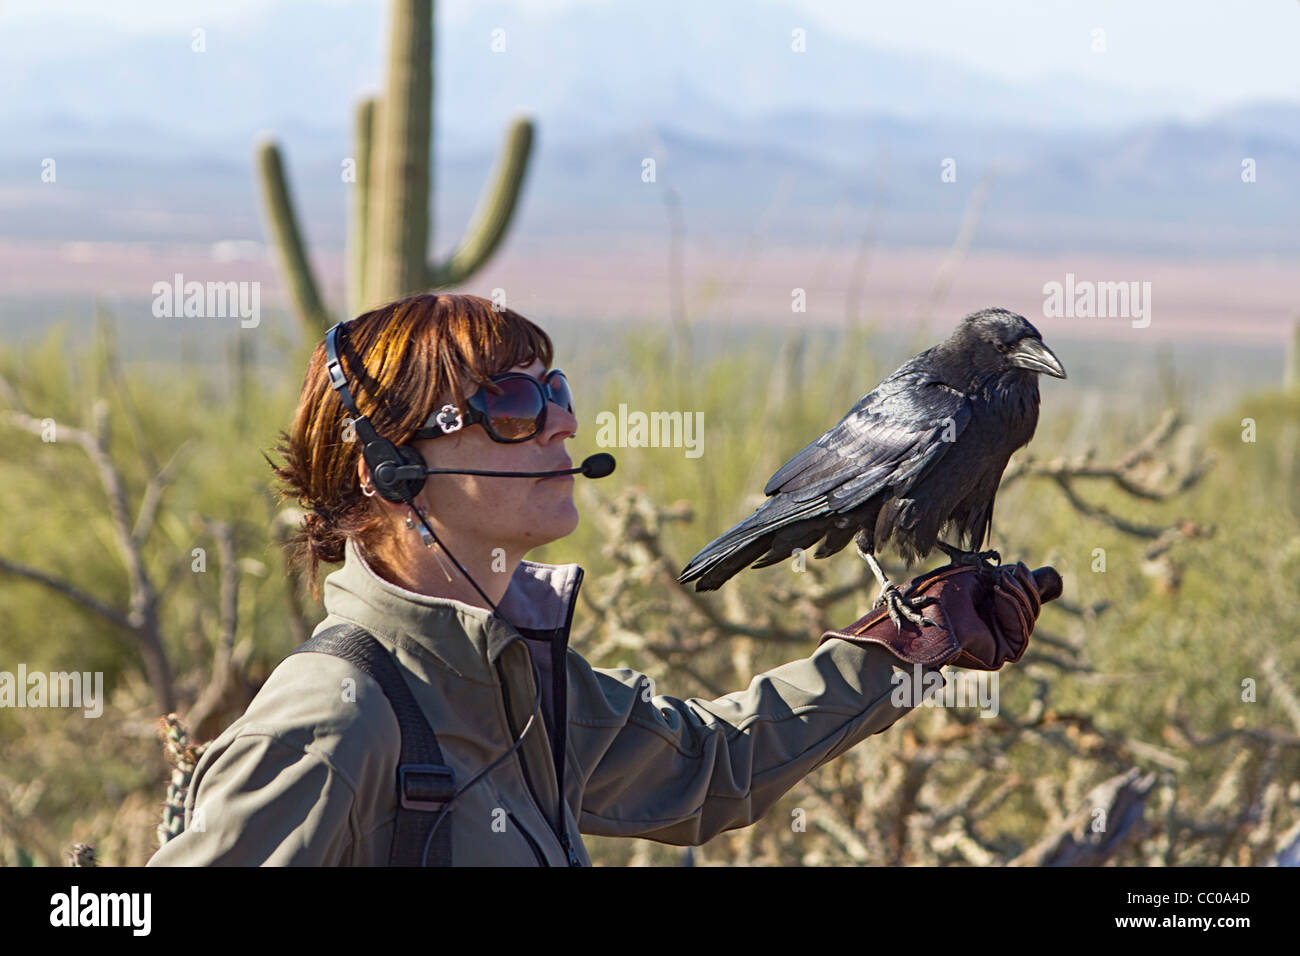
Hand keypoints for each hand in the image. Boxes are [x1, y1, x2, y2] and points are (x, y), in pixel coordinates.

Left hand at [818, 561, 1062, 670]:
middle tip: (1012, 571)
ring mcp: (998, 640)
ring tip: (1001, 581)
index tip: (1019, 567)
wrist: (916, 618)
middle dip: (1025, 586)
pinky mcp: (1000, 654)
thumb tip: (1030, 573)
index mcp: (987, 607)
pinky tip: (1000, 594)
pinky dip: (1015, 608)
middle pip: (1029, 607)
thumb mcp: (971, 577)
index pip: (1021, 597)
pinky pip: (1021, 632)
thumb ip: (1001, 576)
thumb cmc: (934, 596)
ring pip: (1028, 618)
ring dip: (1019, 594)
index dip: (1027, 584)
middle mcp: (994, 625)